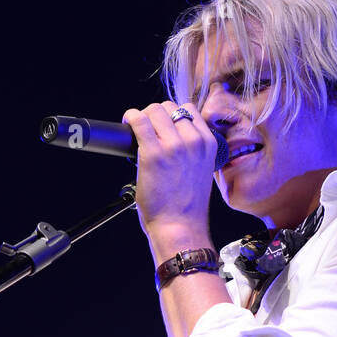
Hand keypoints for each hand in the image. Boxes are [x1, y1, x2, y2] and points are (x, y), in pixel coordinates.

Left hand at [121, 100, 217, 243]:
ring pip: (154, 110)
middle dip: (156, 115)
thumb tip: (171, 137)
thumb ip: (192, 151)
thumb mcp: (201, 171)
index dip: (172, 115)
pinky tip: (128, 125)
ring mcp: (174, 146)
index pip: (189, 110)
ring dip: (143, 117)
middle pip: (170, 107)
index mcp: (208, 144)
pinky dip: (131, 118)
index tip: (162, 125)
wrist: (180, 229)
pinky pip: (139, 121)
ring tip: (137, 130)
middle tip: (147, 130)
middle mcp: (193, 141)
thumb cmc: (187, 208)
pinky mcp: (153, 154)